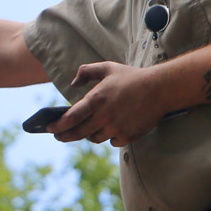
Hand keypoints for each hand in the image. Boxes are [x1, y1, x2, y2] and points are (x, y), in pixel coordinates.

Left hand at [48, 61, 168, 146]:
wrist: (160, 89)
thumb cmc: (132, 77)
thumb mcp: (107, 68)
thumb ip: (87, 71)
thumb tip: (73, 82)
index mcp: (96, 99)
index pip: (71, 117)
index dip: (58, 125)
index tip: (50, 128)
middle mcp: (104, 116)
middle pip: (79, 133)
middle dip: (66, 136)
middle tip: (60, 137)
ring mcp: (116, 128)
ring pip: (95, 139)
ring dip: (90, 135)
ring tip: (87, 130)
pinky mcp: (127, 136)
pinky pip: (112, 142)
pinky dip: (110, 138)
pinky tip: (111, 130)